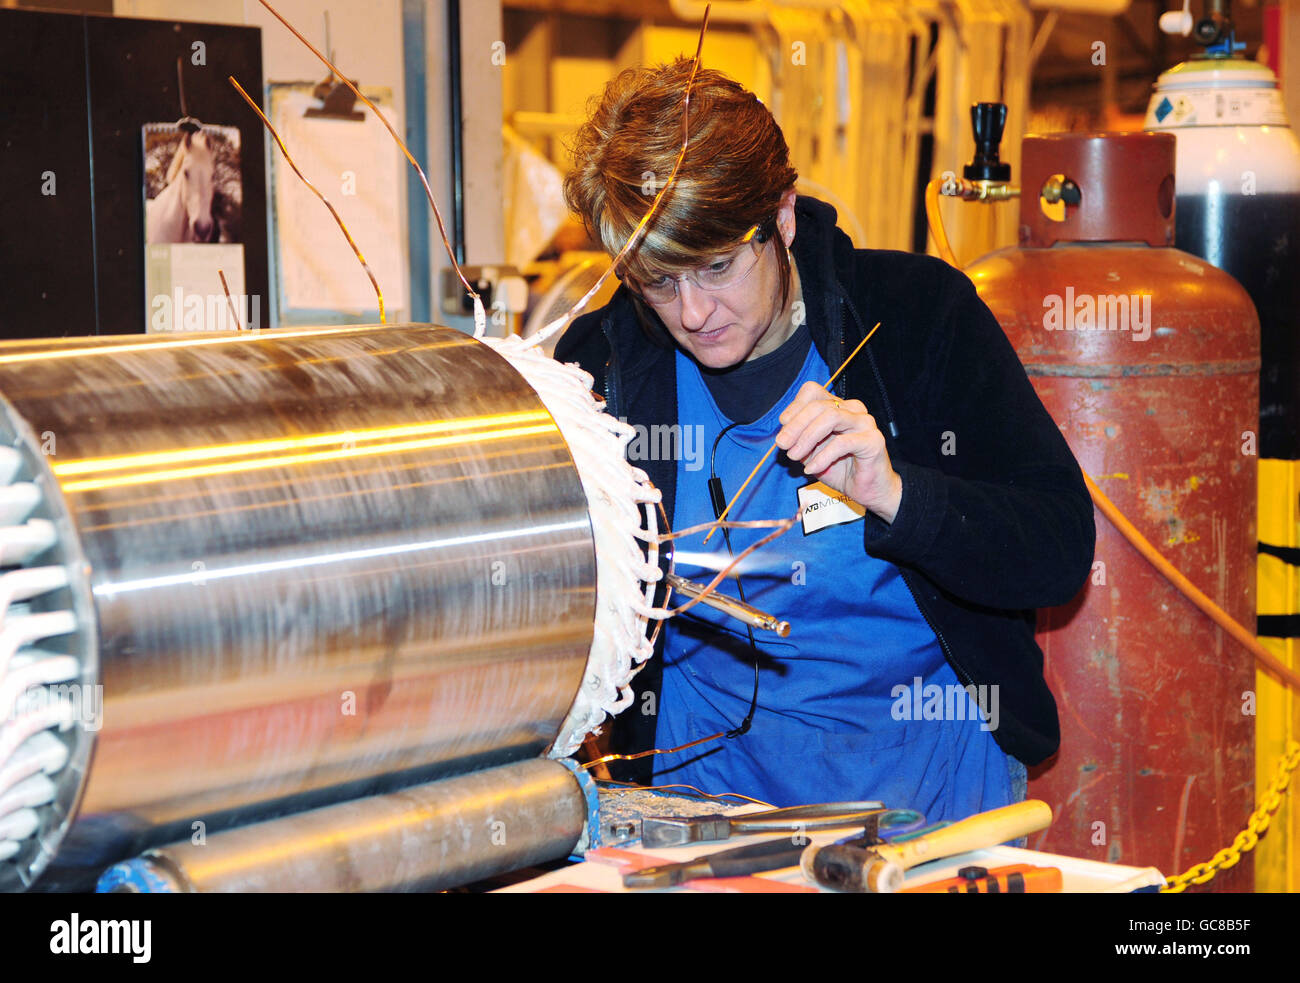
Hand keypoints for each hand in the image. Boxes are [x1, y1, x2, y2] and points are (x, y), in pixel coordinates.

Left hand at [775, 381, 902, 522]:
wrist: (867, 490)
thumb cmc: (840, 469)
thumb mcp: (811, 452)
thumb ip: (799, 440)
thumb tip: (783, 436)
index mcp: (837, 406)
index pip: (812, 392)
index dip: (794, 406)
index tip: (783, 425)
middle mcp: (853, 409)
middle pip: (819, 405)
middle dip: (796, 425)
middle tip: (782, 444)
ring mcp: (865, 422)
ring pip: (831, 417)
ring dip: (807, 437)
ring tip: (794, 456)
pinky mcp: (873, 440)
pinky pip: (842, 443)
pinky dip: (822, 456)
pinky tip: (811, 468)